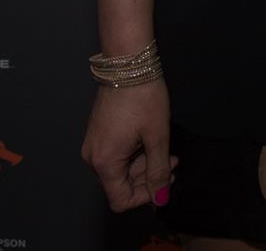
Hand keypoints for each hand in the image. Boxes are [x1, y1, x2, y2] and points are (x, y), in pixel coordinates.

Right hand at [81, 78, 175, 210]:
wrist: (128, 65)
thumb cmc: (144, 99)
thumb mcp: (157, 137)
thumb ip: (158, 171)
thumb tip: (160, 199)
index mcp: (104, 162)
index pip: (120, 200)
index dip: (145, 197)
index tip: (166, 180)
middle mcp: (92, 158)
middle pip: (120, 185)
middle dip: (148, 177)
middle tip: (173, 161)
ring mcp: (93, 145)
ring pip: (120, 170)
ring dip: (144, 165)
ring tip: (166, 150)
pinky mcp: (98, 135)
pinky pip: (116, 155)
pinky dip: (134, 154)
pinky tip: (151, 140)